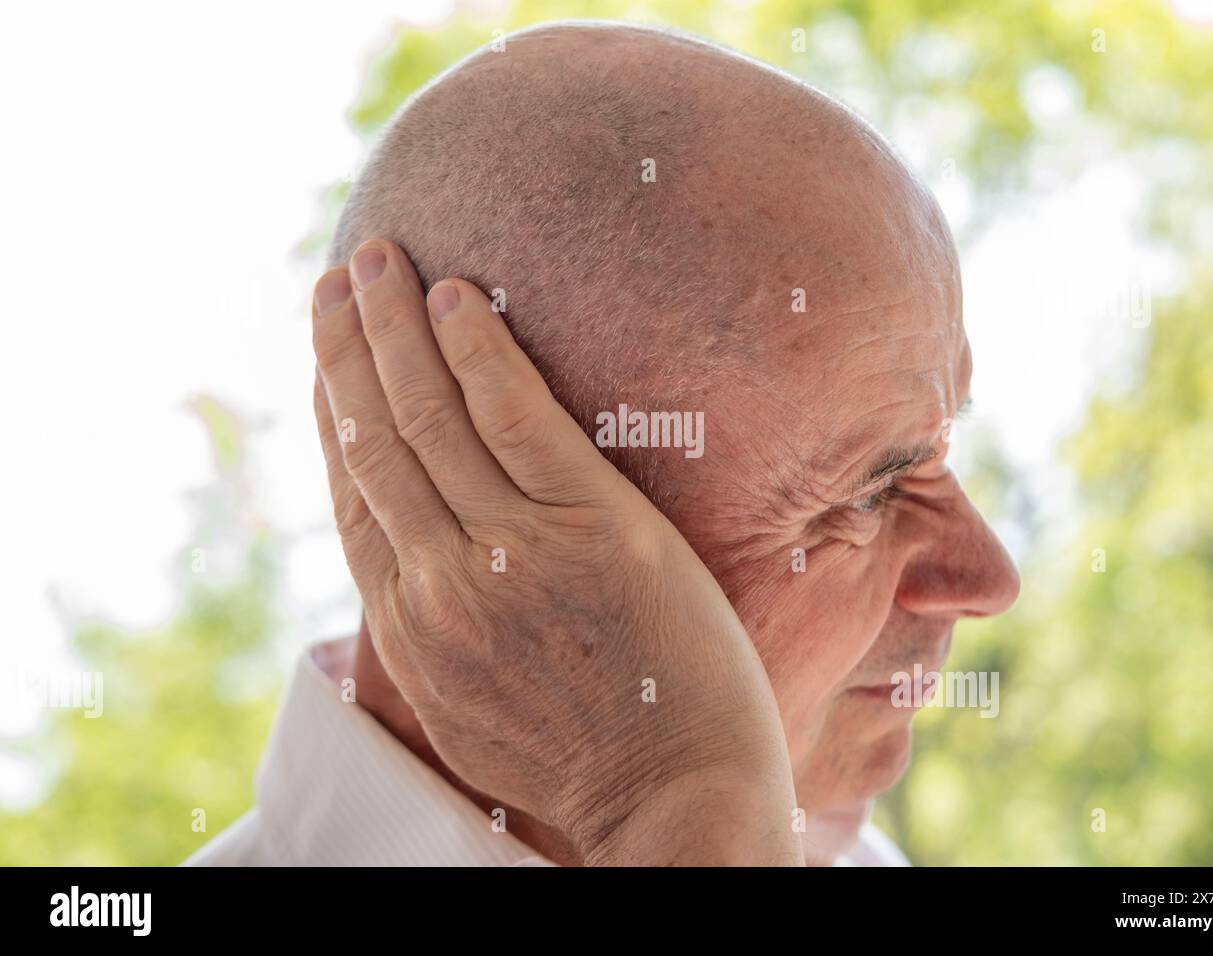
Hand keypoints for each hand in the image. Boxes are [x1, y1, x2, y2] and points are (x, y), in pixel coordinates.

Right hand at [311, 239, 801, 864]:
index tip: (327, 362)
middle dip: (347, 350)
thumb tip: (421, 574)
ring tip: (377, 261)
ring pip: (428, 416)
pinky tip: (458, 297)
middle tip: (335, 279)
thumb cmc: (586, 762)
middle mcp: (440, 581)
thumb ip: (438, 637)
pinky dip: (479, 351)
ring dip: (394, 327)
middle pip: (374, 440)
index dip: (334, 416)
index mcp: (410, 629)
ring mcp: (511, 550)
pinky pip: (517, 416)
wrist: (672, 802)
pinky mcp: (591, 527)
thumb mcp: (471, 715)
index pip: (353, 497)